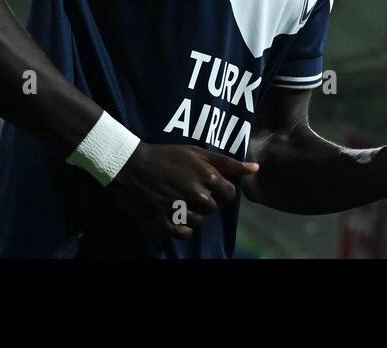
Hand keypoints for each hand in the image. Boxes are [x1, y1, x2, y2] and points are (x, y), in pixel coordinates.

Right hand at [108, 143, 258, 238]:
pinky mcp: (164, 224)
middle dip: (204, 201)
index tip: (206, 185)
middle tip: (187, 189)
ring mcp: (180, 211)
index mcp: (208, 178)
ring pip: (199, 222)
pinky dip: (181, 226)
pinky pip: (184, 234)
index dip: (220, 190)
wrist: (130, 165)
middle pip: (213, 208)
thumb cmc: (166, 156)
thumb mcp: (198, 153)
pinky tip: (171, 212)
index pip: (229, 195)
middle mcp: (197, 196)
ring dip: (192, 214)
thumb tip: (256, 168)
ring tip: (176, 199)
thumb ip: (228, 163)